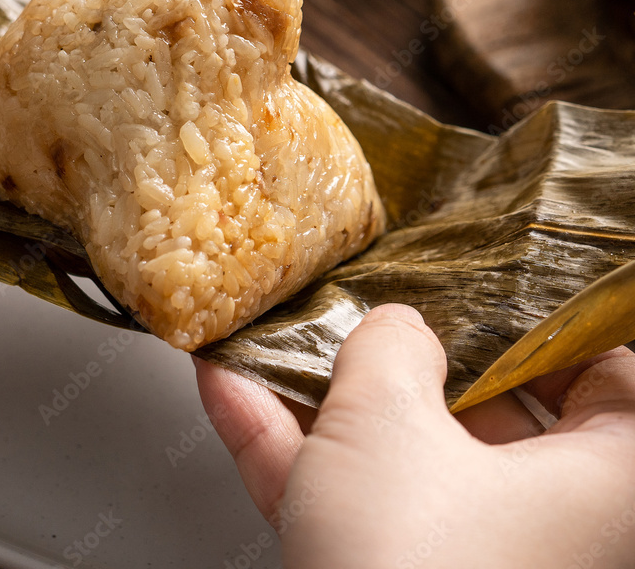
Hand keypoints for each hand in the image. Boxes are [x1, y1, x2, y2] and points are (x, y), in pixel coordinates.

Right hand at [197, 304, 634, 568]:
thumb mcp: (392, 420)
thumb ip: (392, 348)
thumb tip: (393, 330)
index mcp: (605, 486)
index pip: (609, 379)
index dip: (547, 326)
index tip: (487, 289)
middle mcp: (553, 531)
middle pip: (485, 414)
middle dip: (403, 358)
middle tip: (366, 309)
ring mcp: (469, 564)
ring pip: (401, 460)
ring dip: (323, 400)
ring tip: (272, 340)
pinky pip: (351, 502)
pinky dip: (294, 452)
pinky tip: (233, 392)